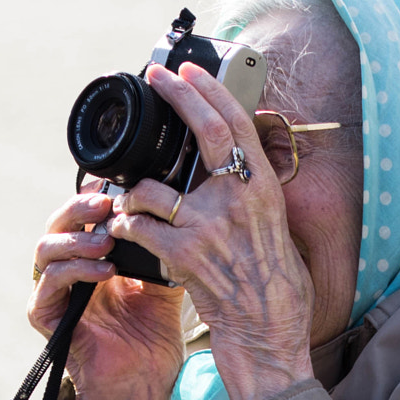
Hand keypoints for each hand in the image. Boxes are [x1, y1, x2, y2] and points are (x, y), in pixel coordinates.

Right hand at [28, 188, 184, 399]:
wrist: (144, 378)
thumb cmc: (152, 329)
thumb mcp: (163, 277)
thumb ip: (159, 245)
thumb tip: (172, 208)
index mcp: (91, 252)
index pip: (81, 212)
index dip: (92, 195)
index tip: (116, 186)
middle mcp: (68, 266)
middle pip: (58, 222)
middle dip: (80, 206)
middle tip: (107, 203)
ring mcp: (53, 289)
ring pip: (46, 248)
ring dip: (77, 238)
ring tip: (106, 240)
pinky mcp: (44, 314)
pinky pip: (49, 283)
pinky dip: (76, 270)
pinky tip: (105, 271)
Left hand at [108, 62, 316, 399]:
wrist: (268, 328)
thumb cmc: (274, 279)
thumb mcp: (274, 223)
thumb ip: (249, 189)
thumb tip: (229, 158)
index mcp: (262, 188)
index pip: (238, 124)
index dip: (211, 90)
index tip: (189, 70)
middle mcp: (239, 199)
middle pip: (205, 131)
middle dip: (179, 96)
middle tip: (160, 78)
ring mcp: (210, 225)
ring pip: (152, 187)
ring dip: (130, 192)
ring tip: (127, 201)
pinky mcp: (184, 254)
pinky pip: (139, 226)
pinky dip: (125, 225)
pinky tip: (125, 230)